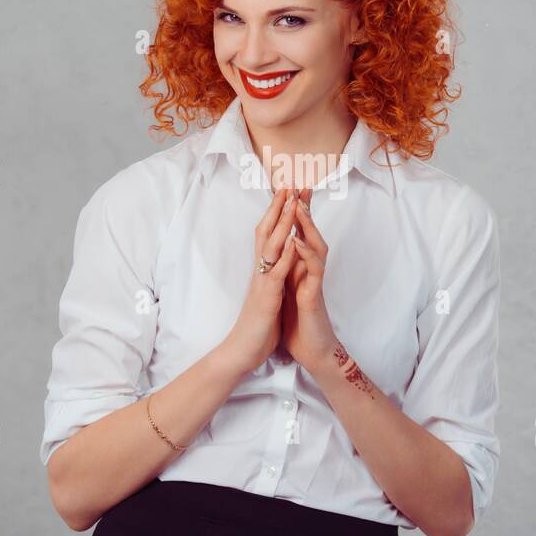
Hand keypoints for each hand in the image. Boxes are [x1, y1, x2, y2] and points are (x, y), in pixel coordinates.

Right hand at [219, 186, 299, 374]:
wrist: (242, 352)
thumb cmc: (257, 327)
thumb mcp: (268, 297)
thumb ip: (272, 279)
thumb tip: (278, 266)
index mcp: (262, 271)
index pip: (269, 235)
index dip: (277, 214)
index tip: (287, 193)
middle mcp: (260, 271)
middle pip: (266, 232)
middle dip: (278, 207)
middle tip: (287, 183)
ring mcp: (262, 282)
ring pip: (271, 246)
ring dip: (282, 222)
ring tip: (291, 200)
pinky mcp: (266, 297)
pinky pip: (276, 273)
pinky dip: (285, 255)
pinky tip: (293, 240)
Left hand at [281, 188, 339, 373]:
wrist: (312, 353)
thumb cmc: (299, 326)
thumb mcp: (287, 294)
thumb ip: (286, 275)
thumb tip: (278, 261)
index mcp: (298, 270)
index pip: (298, 236)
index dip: (295, 215)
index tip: (290, 191)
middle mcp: (308, 272)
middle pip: (310, 234)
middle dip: (305, 211)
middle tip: (301, 186)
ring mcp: (313, 282)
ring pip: (316, 247)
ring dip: (307, 226)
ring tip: (299, 206)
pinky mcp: (314, 296)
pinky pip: (313, 271)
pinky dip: (305, 254)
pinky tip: (298, 240)